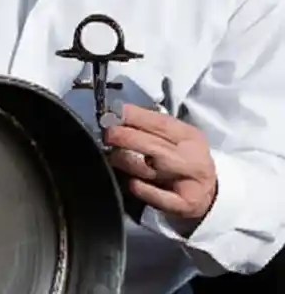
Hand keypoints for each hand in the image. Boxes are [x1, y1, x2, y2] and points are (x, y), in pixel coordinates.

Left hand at [104, 104, 217, 224]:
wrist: (209, 193)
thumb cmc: (182, 161)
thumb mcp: (174, 139)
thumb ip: (150, 127)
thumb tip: (117, 115)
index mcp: (190, 137)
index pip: (161, 123)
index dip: (134, 117)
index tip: (113, 112)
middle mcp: (192, 158)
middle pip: (153, 146)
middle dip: (125, 138)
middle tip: (107, 135)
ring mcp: (190, 182)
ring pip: (150, 169)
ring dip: (125, 161)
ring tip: (113, 157)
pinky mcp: (185, 205)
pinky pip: (157, 196)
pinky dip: (142, 189)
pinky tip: (132, 183)